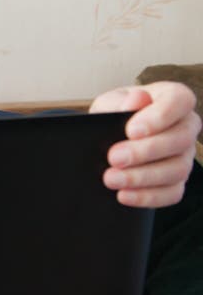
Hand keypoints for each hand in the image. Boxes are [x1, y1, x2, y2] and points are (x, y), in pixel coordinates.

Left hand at [89, 81, 200, 207]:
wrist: (108, 137)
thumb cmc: (113, 114)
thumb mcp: (109, 103)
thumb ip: (121, 101)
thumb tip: (137, 99)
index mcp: (173, 98)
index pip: (180, 101)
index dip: (159, 117)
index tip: (132, 130)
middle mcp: (186, 126)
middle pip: (180, 140)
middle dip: (145, 152)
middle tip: (114, 158)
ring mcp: (185, 155)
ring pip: (178, 169)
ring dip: (142, 177)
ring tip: (111, 178)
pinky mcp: (177, 180)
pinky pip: (172, 193)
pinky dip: (147, 196)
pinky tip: (122, 195)